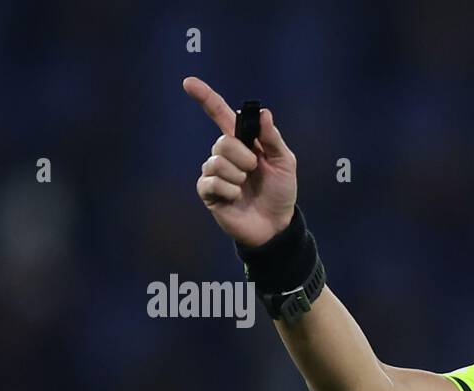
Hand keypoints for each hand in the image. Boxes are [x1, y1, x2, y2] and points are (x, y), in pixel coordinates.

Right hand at [182, 76, 297, 247]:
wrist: (277, 225)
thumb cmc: (280, 192)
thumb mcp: (284, 163)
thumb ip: (272, 138)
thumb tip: (263, 112)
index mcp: (242, 143)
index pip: (220, 115)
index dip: (205, 98)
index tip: (188, 82)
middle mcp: (225, 155)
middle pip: (222, 142)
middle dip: (243, 156)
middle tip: (255, 169)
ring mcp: (215, 173)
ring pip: (217, 162)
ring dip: (238, 175)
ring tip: (246, 186)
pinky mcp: (209, 193)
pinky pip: (212, 182)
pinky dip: (229, 189)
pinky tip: (236, 197)